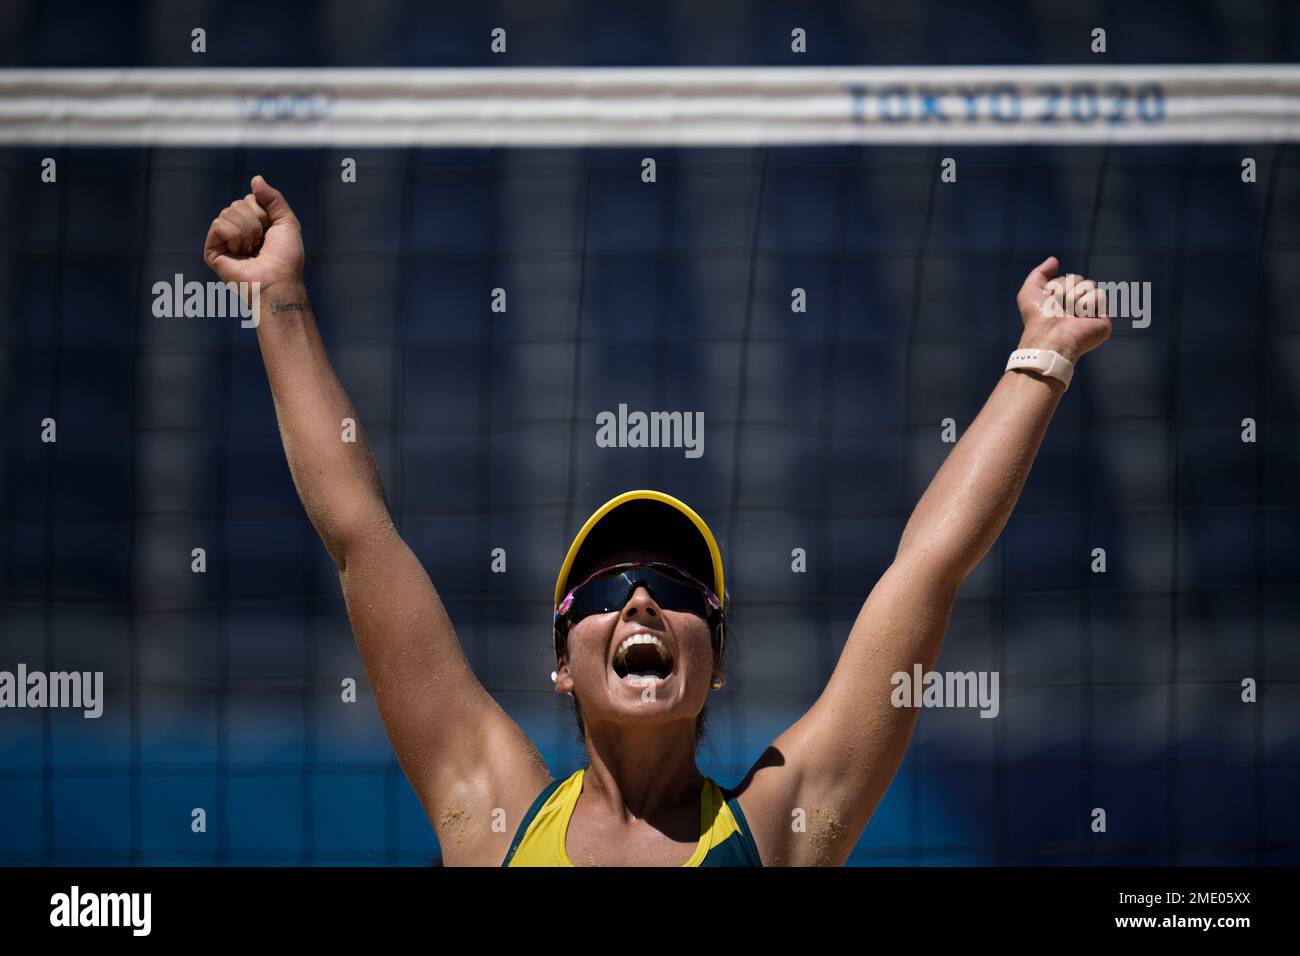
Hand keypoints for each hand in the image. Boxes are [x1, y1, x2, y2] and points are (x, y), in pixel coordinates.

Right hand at [203, 175, 303, 293]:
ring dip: (247, 231)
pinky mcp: (212, 249)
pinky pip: (219, 224)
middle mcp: (237, 229)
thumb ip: (273, 198)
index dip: (265, 213)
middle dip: (255, 222)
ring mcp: (223, 239)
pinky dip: (234, 236)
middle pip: (238, 204)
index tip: (272, 234)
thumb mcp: (287, 222)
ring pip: (228, 212)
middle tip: (261, 245)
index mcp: (253, 223)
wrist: (277, 281)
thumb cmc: (286, 258)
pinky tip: (240, 253)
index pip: (251, 199)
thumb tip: (255, 179)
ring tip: (252, 251)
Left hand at [1015, 256, 1111, 363]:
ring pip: (1091, 285)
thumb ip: (1039, 273)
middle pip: (1080, 279)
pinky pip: (1100, 295)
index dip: (1056, 285)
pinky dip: (1088, 303)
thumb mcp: (1029, 292)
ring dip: (1076, 296)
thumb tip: (1054, 260)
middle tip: (1059, 307)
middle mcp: (1078, 305)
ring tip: (1069, 314)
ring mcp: (1092, 312)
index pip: (1067, 278)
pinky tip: (1081, 317)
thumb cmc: (1038, 317)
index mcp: (1064, 299)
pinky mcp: (1103, 319)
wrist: (1050, 335)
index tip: (1048, 301)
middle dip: (1066, 289)